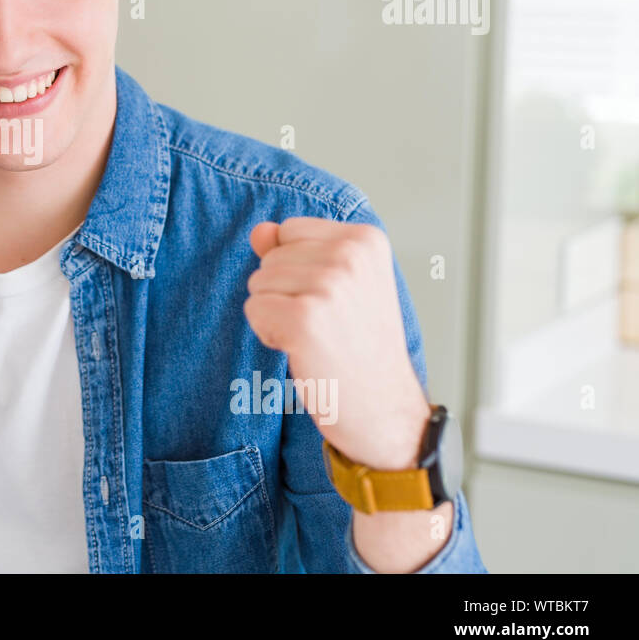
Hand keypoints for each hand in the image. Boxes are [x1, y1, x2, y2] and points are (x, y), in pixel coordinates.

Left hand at [243, 217, 429, 470]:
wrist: (386, 409)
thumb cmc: (360, 347)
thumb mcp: (337, 285)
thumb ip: (294, 250)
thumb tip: (259, 230)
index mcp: (365, 239)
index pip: (289, 230)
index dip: (297, 269)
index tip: (334, 301)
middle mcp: (351, 254)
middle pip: (270, 257)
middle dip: (284, 293)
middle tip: (328, 326)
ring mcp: (329, 285)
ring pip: (258, 283)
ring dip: (276, 315)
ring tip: (318, 338)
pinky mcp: (305, 318)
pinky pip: (254, 309)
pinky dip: (268, 333)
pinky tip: (303, 350)